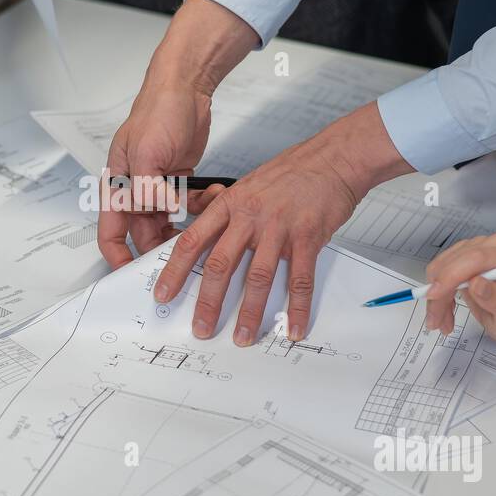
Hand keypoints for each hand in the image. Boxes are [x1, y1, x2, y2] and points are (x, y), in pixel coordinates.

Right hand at [98, 81, 211, 264]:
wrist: (187, 88)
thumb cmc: (157, 111)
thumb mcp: (147, 152)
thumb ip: (147, 189)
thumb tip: (157, 213)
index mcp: (116, 185)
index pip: (110, 233)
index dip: (119, 258)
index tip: (134, 277)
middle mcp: (135, 190)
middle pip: (145, 234)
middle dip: (165, 246)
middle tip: (186, 257)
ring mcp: (159, 186)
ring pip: (171, 223)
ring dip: (190, 224)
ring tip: (207, 223)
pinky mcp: (181, 181)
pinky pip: (192, 206)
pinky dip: (205, 205)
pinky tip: (217, 195)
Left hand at [152, 116, 369, 345]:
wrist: (332, 158)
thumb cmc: (291, 172)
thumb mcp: (247, 186)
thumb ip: (227, 214)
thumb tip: (207, 240)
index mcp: (230, 205)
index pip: (193, 241)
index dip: (174, 270)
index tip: (163, 294)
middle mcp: (250, 217)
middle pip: (221, 265)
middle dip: (209, 302)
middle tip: (201, 328)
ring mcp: (279, 228)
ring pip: (259, 277)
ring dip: (250, 312)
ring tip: (243, 336)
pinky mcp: (307, 238)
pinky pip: (300, 279)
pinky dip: (297, 308)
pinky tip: (293, 327)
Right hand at [421, 233, 495, 342]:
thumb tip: (477, 284)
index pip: (477, 258)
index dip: (452, 275)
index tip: (435, 297)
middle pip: (456, 262)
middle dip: (439, 292)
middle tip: (437, 321)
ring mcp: (479, 248)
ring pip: (443, 266)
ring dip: (437, 296)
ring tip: (443, 320)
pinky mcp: (465, 255)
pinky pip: (441, 270)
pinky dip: (438, 293)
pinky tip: (445, 309)